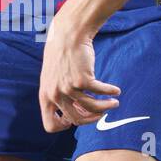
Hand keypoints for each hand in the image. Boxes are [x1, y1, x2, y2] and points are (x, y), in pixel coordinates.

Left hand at [38, 16, 120, 132]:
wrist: (67, 35)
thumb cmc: (61, 56)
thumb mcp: (52, 78)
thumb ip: (59, 95)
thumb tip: (74, 114)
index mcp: (45, 96)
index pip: (50, 125)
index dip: (64, 126)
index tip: (75, 120)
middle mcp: (55, 95)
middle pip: (75, 120)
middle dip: (91, 119)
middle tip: (101, 114)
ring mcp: (68, 88)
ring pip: (91, 108)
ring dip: (106, 108)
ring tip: (114, 103)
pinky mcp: (82, 80)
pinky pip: (100, 92)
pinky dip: (110, 92)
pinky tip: (116, 90)